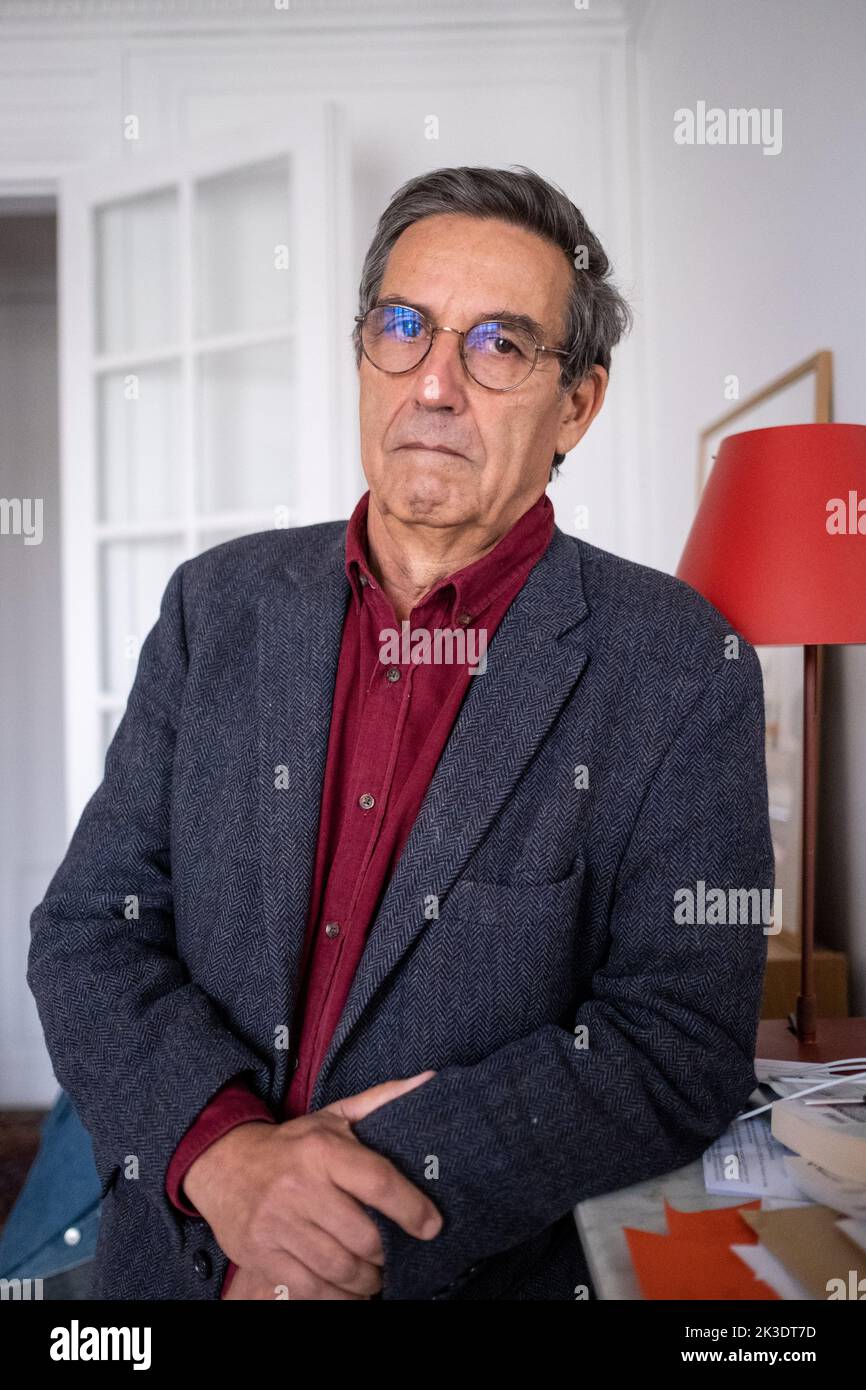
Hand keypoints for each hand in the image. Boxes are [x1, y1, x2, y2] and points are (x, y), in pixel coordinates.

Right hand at [185, 1071, 440, 1299]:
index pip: (378, 1181)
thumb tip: (429, 1080)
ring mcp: (277, 1224)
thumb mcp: (333, 1116)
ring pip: (339, 1267)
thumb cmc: (291, 1144)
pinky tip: (349, 1288)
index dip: (412, 1208)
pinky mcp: (261, 1255)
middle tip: (397, 1254)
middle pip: (363, 1235)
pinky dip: (338, 1295)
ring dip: (367, 1279)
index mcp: (322, 1150)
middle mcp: (299, 1187)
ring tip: (376, 1273)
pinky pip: (311, 1288)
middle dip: (388, 1252)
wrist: (222, 1165)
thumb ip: (382, 1099)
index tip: (432, 1226)